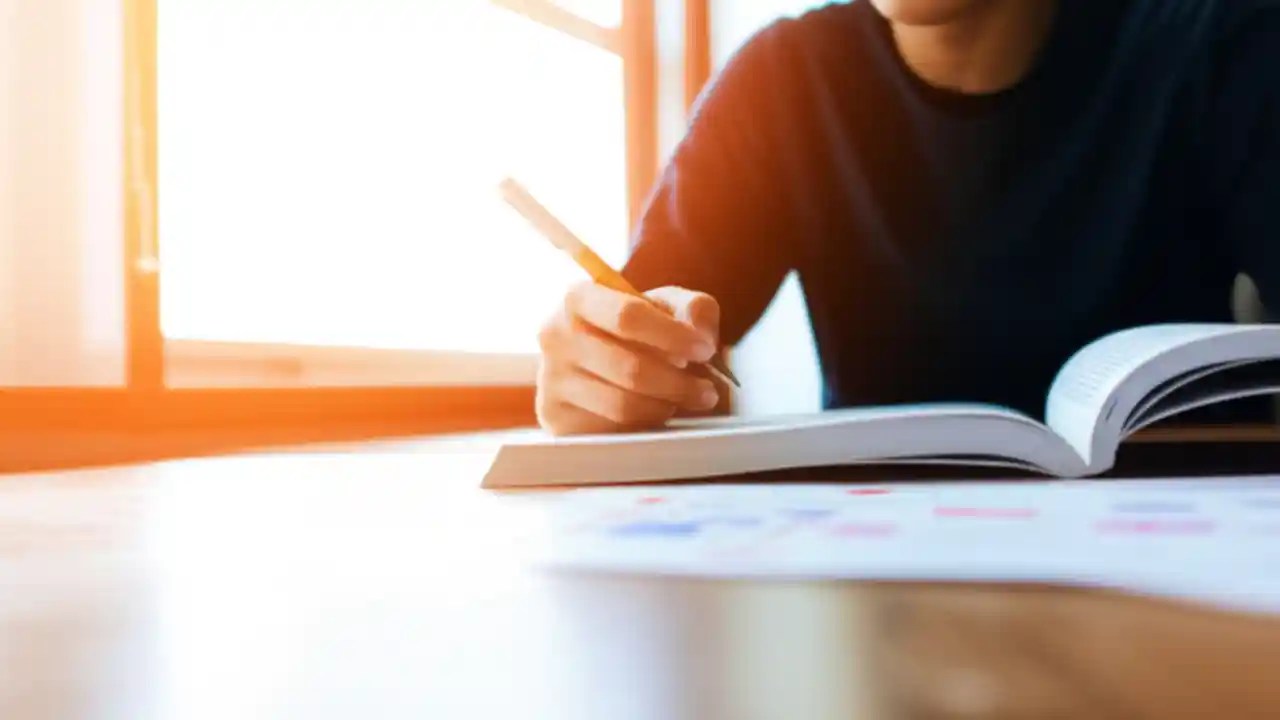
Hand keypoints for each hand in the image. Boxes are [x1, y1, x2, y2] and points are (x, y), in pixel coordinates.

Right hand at [537, 283, 722, 434]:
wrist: (596, 360)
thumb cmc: (637, 330)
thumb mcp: (667, 306)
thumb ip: (693, 308)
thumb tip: (701, 335)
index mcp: (578, 298)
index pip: (628, 316)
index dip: (674, 336)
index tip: (706, 350)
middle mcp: (555, 336)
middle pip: (629, 368)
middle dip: (678, 382)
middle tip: (708, 390)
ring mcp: (551, 380)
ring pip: (623, 404)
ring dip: (666, 406)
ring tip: (686, 399)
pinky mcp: (555, 417)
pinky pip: (612, 430)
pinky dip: (644, 424)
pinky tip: (657, 411)